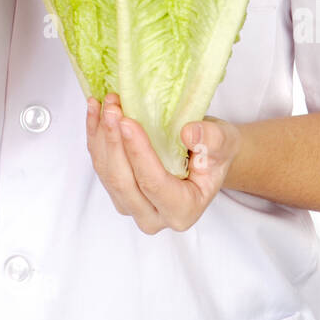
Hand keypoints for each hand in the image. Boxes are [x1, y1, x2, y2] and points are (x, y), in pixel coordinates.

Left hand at [86, 93, 239, 233]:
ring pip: (107, 173)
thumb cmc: (215, 153)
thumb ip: (211, 140)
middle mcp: (153, 216)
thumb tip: (188, 133)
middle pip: (123, 181)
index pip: (153, 183)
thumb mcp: (224, 143)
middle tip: (113, 107)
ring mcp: (131, 205)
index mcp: (183, 211)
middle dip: (114, 141)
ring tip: (107, 103)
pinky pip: (100, 164)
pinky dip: (95, 135)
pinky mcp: (117, 191)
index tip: (128, 121)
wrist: (205, 157)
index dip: (138, 153)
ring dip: (102, 135)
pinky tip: (95, 110)